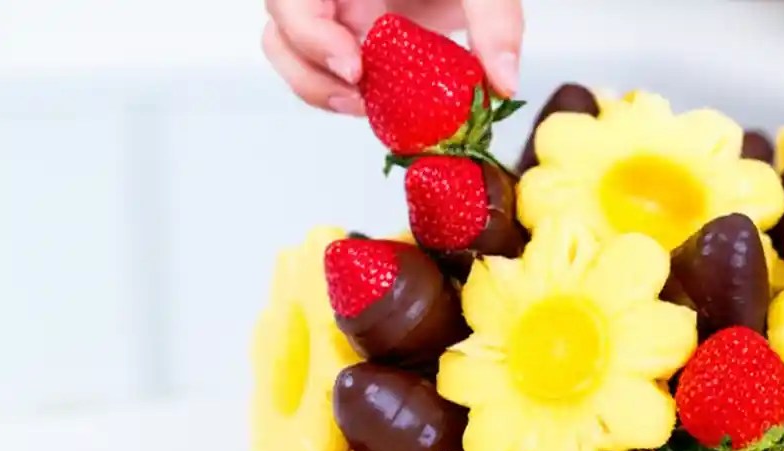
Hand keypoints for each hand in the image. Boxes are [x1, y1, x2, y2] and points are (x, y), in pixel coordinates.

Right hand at [262, 0, 523, 115]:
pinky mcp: (341, 32)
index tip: (355, 67)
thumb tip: (503, 81)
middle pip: (281, 26)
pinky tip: (376, 101)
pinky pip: (319, 66)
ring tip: (367, 107)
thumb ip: (495, 20)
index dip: (311, 34)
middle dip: (314, 71)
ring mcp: (330, 7)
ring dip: (321, 87)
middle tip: (362, 99)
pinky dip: (342, 90)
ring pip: (288, 49)